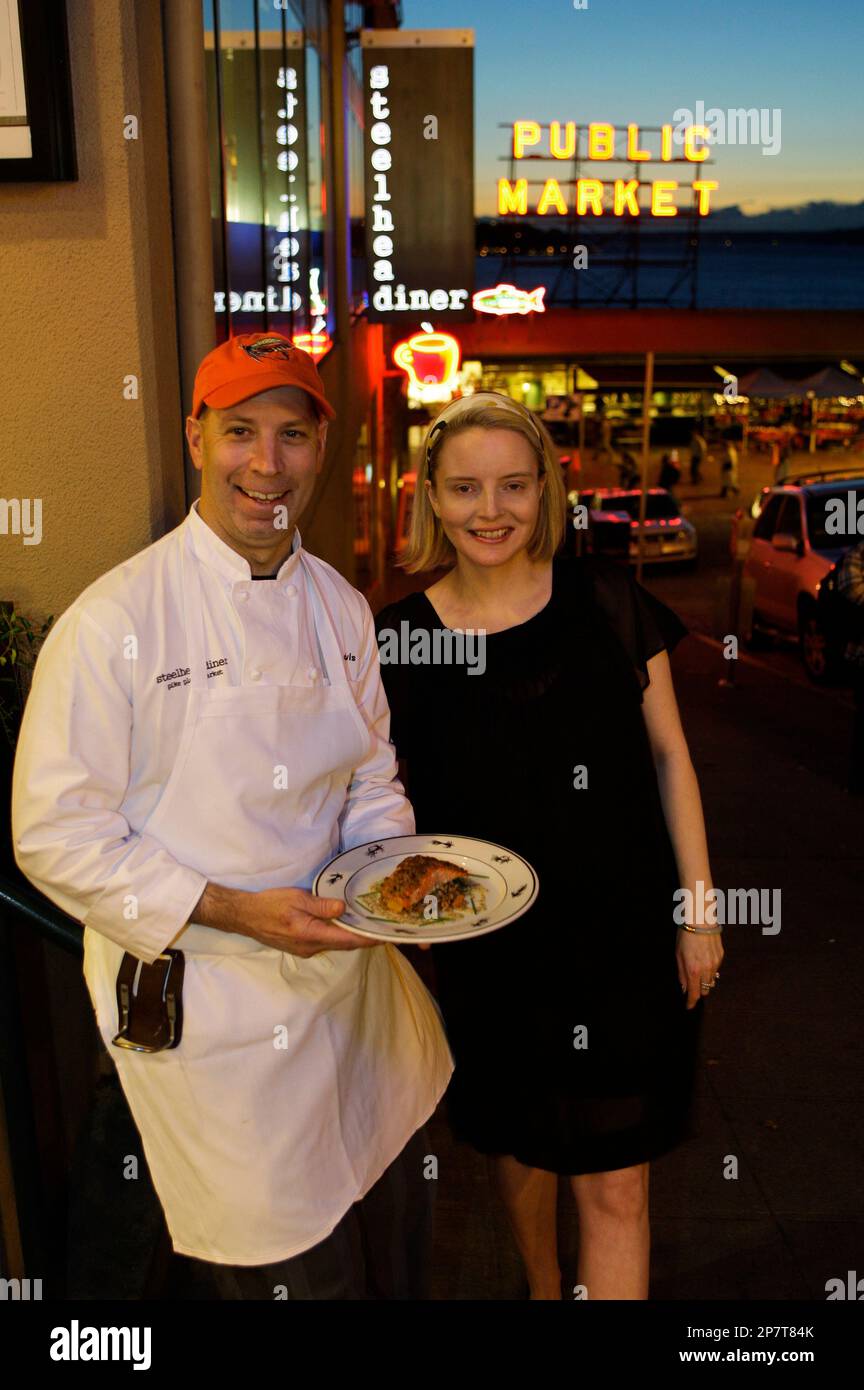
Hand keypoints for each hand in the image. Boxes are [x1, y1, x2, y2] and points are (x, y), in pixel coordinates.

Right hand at [195, 882, 377, 957]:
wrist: (246, 916)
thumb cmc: (270, 904)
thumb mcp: (296, 898)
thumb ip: (320, 905)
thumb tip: (343, 908)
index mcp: (311, 934)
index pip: (346, 939)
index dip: (367, 939)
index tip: (385, 936)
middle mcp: (311, 947)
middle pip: (344, 945)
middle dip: (364, 938)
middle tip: (383, 928)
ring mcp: (305, 950)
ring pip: (335, 945)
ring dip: (351, 937)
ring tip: (369, 925)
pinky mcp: (301, 947)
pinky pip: (326, 943)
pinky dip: (338, 936)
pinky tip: (345, 926)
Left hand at [676, 928, 724, 1009]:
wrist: (700, 920)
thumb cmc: (685, 936)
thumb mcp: (678, 955)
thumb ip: (681, 974)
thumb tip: (684, 988)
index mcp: (693, 970)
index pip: (695, 993)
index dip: (691, 1002)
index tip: (689, 1006)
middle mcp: (706, 969)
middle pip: (705, 990)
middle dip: (699, 991)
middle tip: (692, 987)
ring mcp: (715, 963)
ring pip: (712, 981)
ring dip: (705, 981)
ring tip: (698, 971)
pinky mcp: (721, 957)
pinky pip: (716, 970)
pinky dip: (710, 970)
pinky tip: (704, 960)